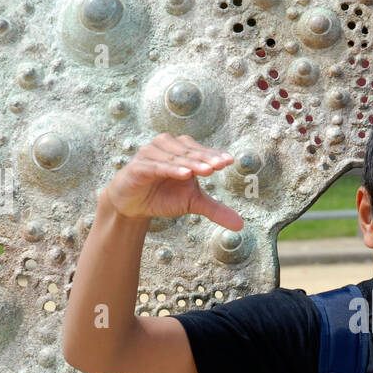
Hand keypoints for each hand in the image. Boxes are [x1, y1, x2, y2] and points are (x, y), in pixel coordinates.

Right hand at [99, 133, 242, 228]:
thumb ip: (215, 210)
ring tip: (207, 171)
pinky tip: (185, 174)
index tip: (230, 161)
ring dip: (191, 163)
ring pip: (175, 158)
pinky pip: (157, 166)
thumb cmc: (163, 196)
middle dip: (206, 159)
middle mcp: (168, 147)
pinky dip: (171, 169)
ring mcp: (152, 154)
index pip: (202, 151)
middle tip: (222, 165)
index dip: (215, 155)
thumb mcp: (192, 203)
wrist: (132, 204)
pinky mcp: (139, 166)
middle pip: (191, 152)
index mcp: (183, 150)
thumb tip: (241, 225)